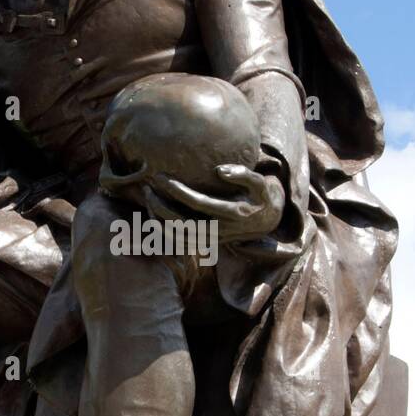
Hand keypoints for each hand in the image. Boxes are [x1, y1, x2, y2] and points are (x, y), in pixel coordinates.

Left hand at [141, 164, 285, 242]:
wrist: (267, 220)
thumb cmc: (261, 196)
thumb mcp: (260, 183)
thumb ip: (244, 174)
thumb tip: (219, 170)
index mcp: (233, 213)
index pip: (198, 202)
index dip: (177, 190)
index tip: (161, 177)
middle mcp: (222, 230)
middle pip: (183, 223)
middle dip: (161, 205)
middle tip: (147, 188)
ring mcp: (213, 240)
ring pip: (179, 237)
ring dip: (160, 220)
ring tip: (147, 200)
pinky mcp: (207, 244)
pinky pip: (181, 244)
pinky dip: (164, 233)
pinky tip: (153, 216)